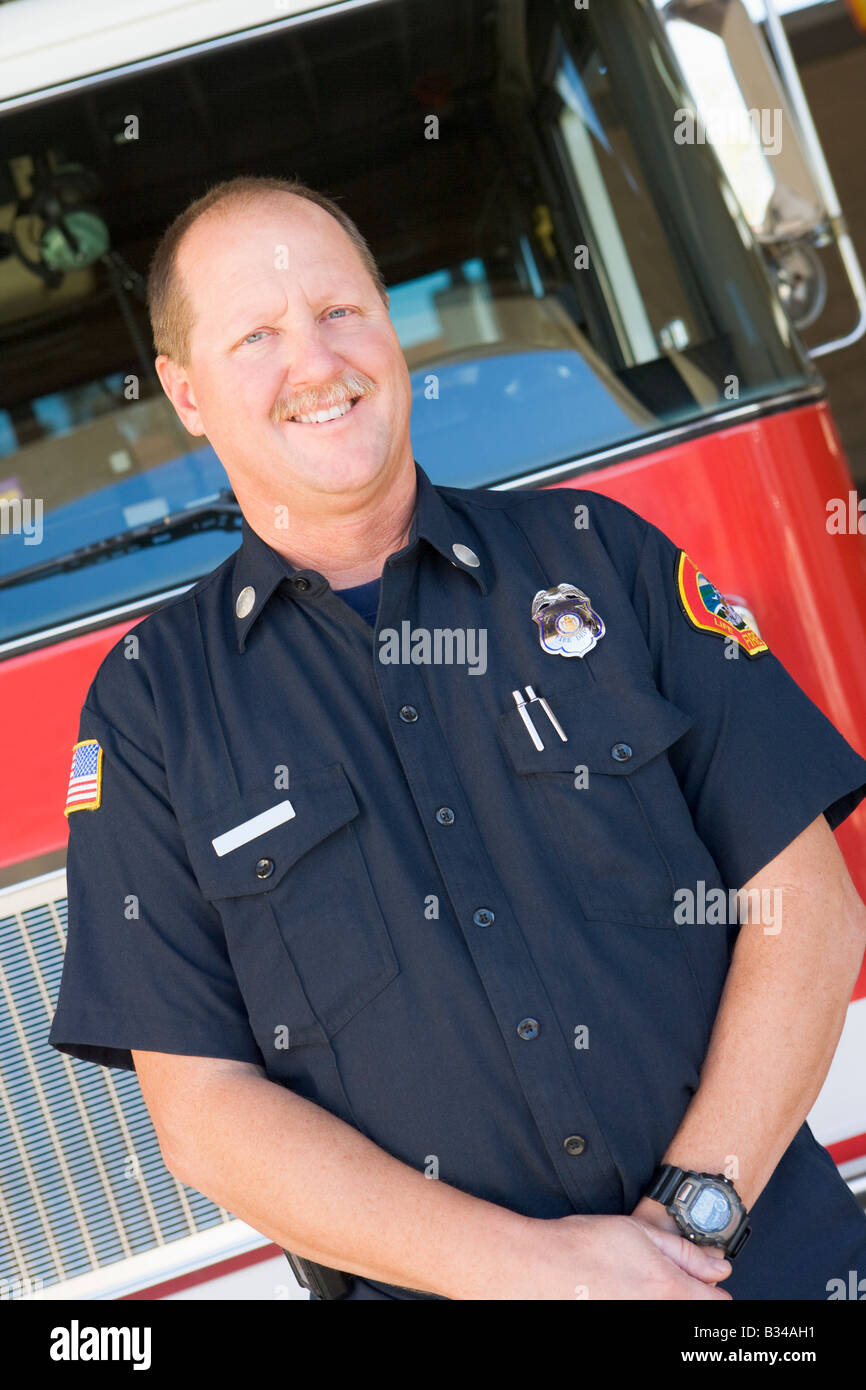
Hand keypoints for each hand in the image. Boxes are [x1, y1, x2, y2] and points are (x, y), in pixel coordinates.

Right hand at [473, 1211, 732, 1299]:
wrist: (536, 1268)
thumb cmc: (582, 1245)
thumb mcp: (639, 1232)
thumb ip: (685, 1253)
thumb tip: (720, 1267)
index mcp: (669, 1288)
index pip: (717, 1305)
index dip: (712, 1291)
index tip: (702, 1285)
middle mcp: (657, 1315)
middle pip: (693, 1317)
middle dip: (686, 1298)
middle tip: (658, 1282)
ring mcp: (638, 1325)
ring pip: (669, 1322)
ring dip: (658, 1303)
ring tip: (631, 1287)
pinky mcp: (617, 1329)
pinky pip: (644, 1321)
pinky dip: (635, 1306)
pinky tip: (616, 1296)